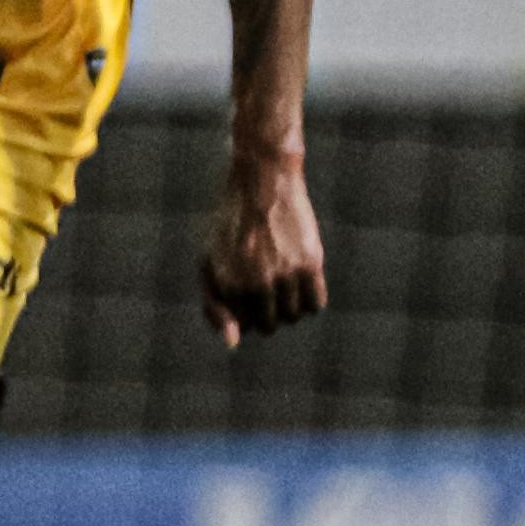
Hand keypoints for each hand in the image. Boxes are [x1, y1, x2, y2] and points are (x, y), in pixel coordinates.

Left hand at [197, 155, 326, 346]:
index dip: (246, 310)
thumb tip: (234, 343)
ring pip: (294, 317)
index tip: (246, 288)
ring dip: (289, 306)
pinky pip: (316, 304)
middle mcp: (257, 283)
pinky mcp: (310, 263)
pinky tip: (300, 280)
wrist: (262, 182)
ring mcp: (285, 274)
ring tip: (281, 279)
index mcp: (229, 285)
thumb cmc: (232, 227)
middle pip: (271, 325)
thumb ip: (214, 307)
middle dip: (267, 312)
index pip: (245, 325)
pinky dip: (310, 300)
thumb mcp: (208, 262)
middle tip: (266, 283)